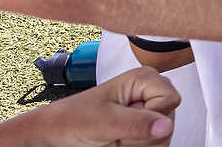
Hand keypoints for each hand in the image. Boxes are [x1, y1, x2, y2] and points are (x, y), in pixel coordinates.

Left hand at [17, 67, 179, 144]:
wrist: (52, 136)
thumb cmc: (70, 121)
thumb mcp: (102, 122)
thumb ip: (135, 124)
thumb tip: (166, 126)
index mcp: (144, 80)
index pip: (170, 100)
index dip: (151, 115)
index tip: (126, 120)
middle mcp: (149, 96)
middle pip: (169, 122)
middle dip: (143, 136)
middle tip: (117, 134)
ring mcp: (146, 115)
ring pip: (163, 138)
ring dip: (138, 145)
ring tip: (116, 140)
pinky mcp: (141, 132)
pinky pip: (154, 146)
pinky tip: (120, 145)